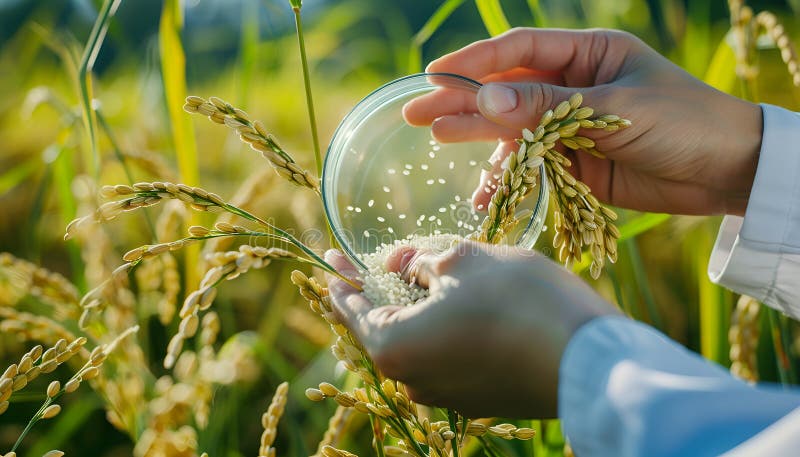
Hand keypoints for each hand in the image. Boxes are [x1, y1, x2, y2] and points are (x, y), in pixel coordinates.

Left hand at [324, 241, 617, 417]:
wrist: (588, 359)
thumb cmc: (519, 300)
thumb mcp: (463, 260)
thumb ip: (419, 260)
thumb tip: (400, 264)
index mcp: (396, 346)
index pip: (353, 308)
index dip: (342, 278)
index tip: (330, 259)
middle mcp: (413, 380)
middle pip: (386, 326)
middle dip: (383, 289)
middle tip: (381, 260)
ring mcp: (448, 394)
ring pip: (420, 341)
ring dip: (419, 308)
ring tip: (427, 275)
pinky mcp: (481, 398)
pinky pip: (447, 357)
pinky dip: (445, 329)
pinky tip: (462, 304)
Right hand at [403, 28, 761, 215]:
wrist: (727, 173)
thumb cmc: (685, 122)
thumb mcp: (616, 110)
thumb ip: (549, 108)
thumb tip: (484, 102)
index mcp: (589, 54)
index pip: (520, 51)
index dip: (476, 61)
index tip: (436, 75)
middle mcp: (574, 86)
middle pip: (507, 90)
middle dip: (463, 100)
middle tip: (417, 113)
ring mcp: (572, 126)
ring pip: (513, 131)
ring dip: (478, 140)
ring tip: (438, 142)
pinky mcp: (575, 163)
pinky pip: (532, 166)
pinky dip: (509, 178)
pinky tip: (485, 191)